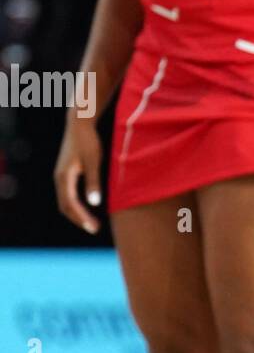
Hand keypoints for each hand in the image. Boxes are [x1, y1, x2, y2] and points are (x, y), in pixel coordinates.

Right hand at [54, 115, 102, 233]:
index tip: (94, 227)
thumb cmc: (88, 141)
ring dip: (77, 213)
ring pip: (66, 201)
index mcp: (64, 177)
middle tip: (94, 228)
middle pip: (65, 206)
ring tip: (92, 222)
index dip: (81, 218)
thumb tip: (95, 203)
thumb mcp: (93, 161)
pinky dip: (76, 204)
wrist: (79, 123)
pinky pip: (68, 194)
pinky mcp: (66, 172)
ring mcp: (61, 175)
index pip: (70, 205)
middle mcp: (59, 178)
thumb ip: (93, 182)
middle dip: (79, 219)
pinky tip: (88, 207)